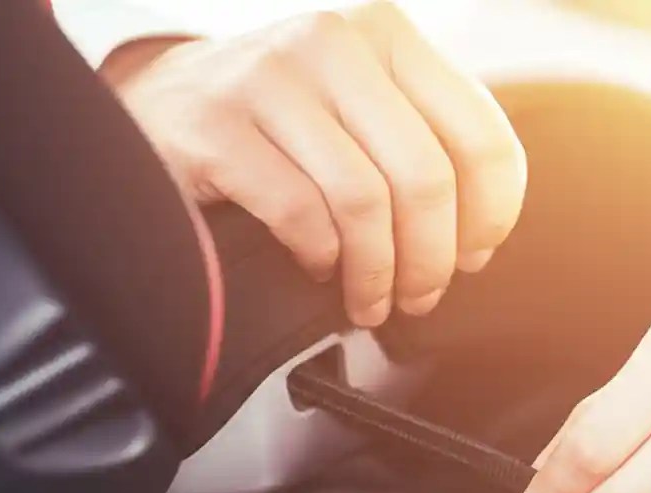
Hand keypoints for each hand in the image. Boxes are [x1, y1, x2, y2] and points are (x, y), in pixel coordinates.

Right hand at [105, 2, 526, 326]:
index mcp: (385, 33)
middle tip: (420, 297)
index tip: (474, 255)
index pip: (478, 133)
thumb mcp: (360, 105)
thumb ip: (424, 142)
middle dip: (432, 258)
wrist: (160, 104)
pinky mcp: (215, 126)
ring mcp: (268, 79)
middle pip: (425, 175)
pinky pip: (298, 213)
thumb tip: (479, 233)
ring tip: (370, 301)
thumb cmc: (280, 122)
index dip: (490, 212)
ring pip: (364, 201)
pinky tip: (317, 267)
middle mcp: (331, 42)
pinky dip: (319, 256)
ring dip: (376, 272)